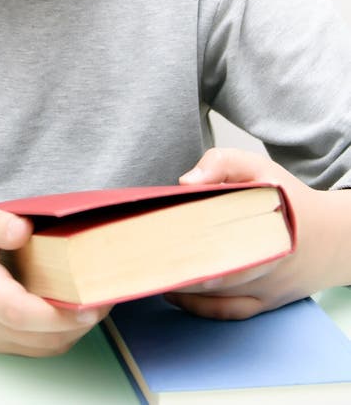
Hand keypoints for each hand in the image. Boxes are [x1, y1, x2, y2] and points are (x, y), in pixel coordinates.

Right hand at [0, 200, 109, 355]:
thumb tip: (25, 229)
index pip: (21, 312)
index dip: (60, 311)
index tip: (93, 298)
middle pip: (43, 337)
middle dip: (84, 319)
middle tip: (112, 286)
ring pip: (45, 347)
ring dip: (77, 328)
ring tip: (100, 293)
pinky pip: (38, 347)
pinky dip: (63, 333)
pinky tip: (75, 306)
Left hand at [167, 147, 350, 319]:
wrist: (332, 237)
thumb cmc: (288, 200)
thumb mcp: (259, 168)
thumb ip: (222, 164)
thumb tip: (186, 181)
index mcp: (266, 220)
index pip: (219, 228)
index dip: (186, 230)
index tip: (156, 228)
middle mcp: (269, 260)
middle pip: (215, 265)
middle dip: (177, 261)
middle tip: (144, 253)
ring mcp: (268, 287)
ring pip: (218, 293)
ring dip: (182, 284)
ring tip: (149, 271)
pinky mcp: (265, 303)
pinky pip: (228, 311)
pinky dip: (199, 307)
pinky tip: (174, 291)